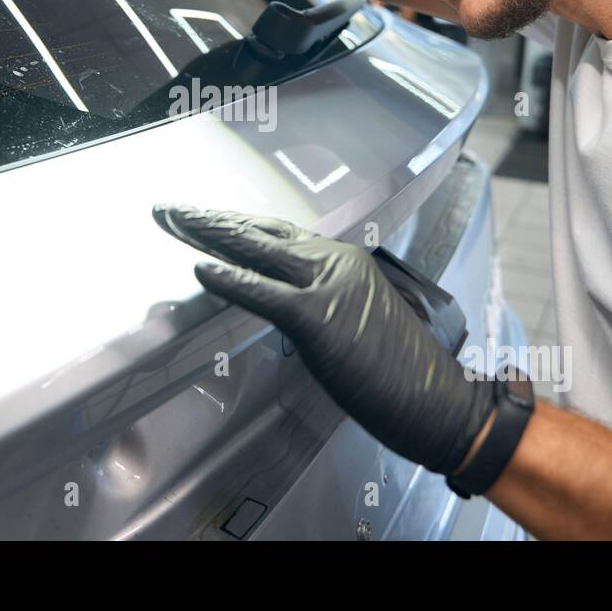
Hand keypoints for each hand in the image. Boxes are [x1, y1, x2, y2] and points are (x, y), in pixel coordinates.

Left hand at [152, 204, 494, 473]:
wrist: (439, 401)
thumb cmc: (402, 374)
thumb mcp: (360, 322)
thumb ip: (324, 303)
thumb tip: (282, 302)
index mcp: (346, 262)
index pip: (279, 236)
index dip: (237, 227)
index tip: (205, 220)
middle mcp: (337, 262)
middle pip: (262, 233)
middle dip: (211, 221)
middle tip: (172, 209)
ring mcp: (329, 285)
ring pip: (257, 251)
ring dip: (209, 235)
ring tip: (173, 221)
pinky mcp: (319, 316)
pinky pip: (263, 292)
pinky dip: (229, 279)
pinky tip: (201, 268)